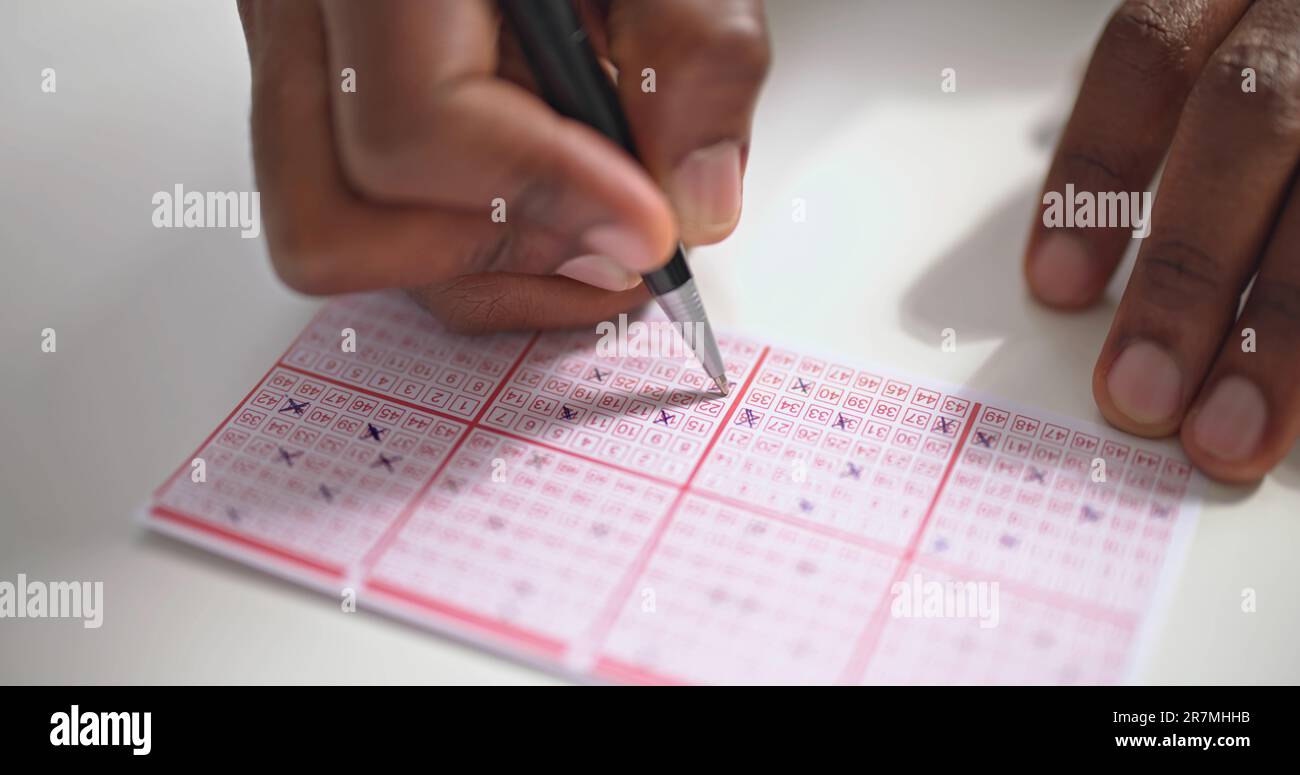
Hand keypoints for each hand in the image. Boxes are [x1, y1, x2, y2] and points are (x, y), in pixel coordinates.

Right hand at [237, 0, 767, 332]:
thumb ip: (695, 46)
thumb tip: (695, 201)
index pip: (414, 128)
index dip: (544, 199)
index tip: (649, 230)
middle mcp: (305, 5)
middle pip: (341, 218)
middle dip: (500, 260)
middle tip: (620, 246)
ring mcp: (296, 53)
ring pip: (334, 235)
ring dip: (479, 272)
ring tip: (594, 242)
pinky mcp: (318, 89)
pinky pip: (358, 214)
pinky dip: (460, 247)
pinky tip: (552, 214)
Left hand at [1024, 0, 1299, 482]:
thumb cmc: (1286, 50)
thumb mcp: (1231, 38)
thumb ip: (1178, 107)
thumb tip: (1079, 258)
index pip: (1148, 53)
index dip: (1094, 170)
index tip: (1055, 287)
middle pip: (1249, 128)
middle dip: (1188, 272)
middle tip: (1140, 394)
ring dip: (1284, 327)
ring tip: (1236, 431)